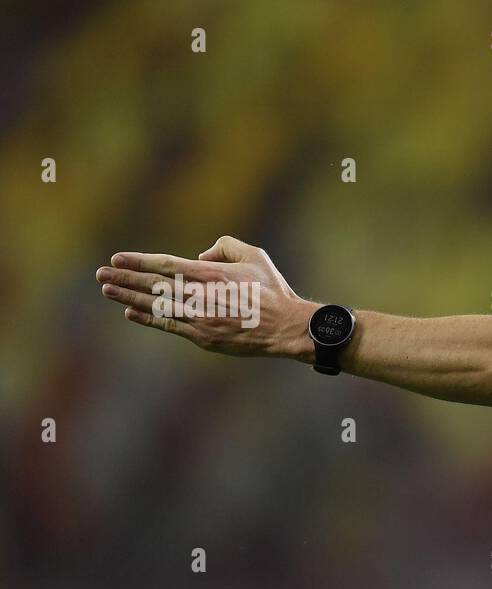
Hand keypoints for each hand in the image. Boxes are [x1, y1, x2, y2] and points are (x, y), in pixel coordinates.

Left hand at [95, 236, 313, 360]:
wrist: (286, 327)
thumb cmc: (273, 291)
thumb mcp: (255, 256)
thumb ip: (225, 246)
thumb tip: (201, 254)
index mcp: (211, 274)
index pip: (165, 265)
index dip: (138, 261)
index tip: (117, 258)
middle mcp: (200, 295)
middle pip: (153, 284)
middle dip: (125, 278)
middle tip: (102, 274)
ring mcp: (200, 318)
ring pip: (156, 305)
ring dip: (129, 297)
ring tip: (108, 290)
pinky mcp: (203, 337)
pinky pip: (169, 325)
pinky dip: (148, 319)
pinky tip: (131, 312)